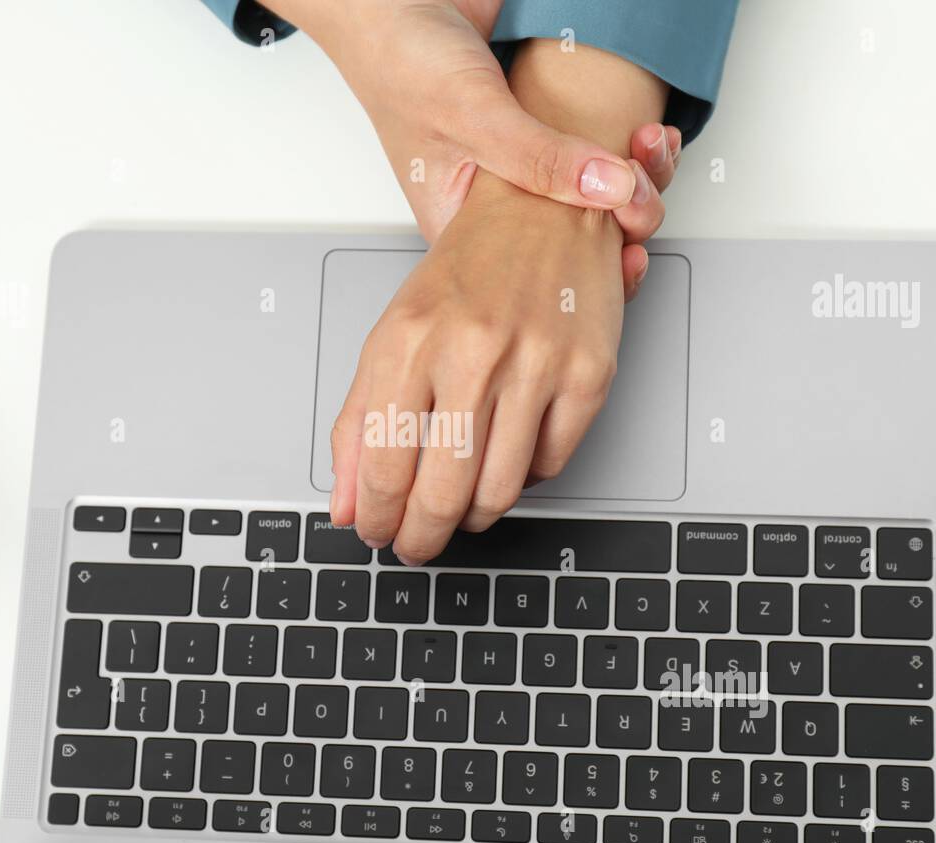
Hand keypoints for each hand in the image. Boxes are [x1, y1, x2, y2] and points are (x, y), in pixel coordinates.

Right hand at [268, 0, 673, 289]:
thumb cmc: (400, 62)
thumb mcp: (472, 116)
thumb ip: (541, 158)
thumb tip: (614, 189)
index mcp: (468, 230)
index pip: (543, 276)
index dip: (596, 270)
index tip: (632, 245)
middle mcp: (504, 204)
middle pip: (585, 235)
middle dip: (631, 213)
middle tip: (641, 179)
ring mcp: (534, 163)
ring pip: (605, 191)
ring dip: (643, 173)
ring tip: (650, 143)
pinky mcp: (555, 123)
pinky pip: (607, 146)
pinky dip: (636, 141)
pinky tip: (649, 130)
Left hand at [328, 171, 624, 562]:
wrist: (542, 206)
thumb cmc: (466, 272)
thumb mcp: (392, 337)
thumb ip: (359, 424)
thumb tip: (347, 505)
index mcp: (409, 340)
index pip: (384, 466)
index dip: (377, 518)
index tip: (377, 531)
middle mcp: (472, 350)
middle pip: (442, 493)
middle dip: (422, 536)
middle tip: (416, 542)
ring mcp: (536, 364)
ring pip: (498, 492)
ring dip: (471, 516)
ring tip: (458, 506)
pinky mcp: (588, 375)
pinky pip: (550, 466)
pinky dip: (524, 478)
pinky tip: (506, 458)